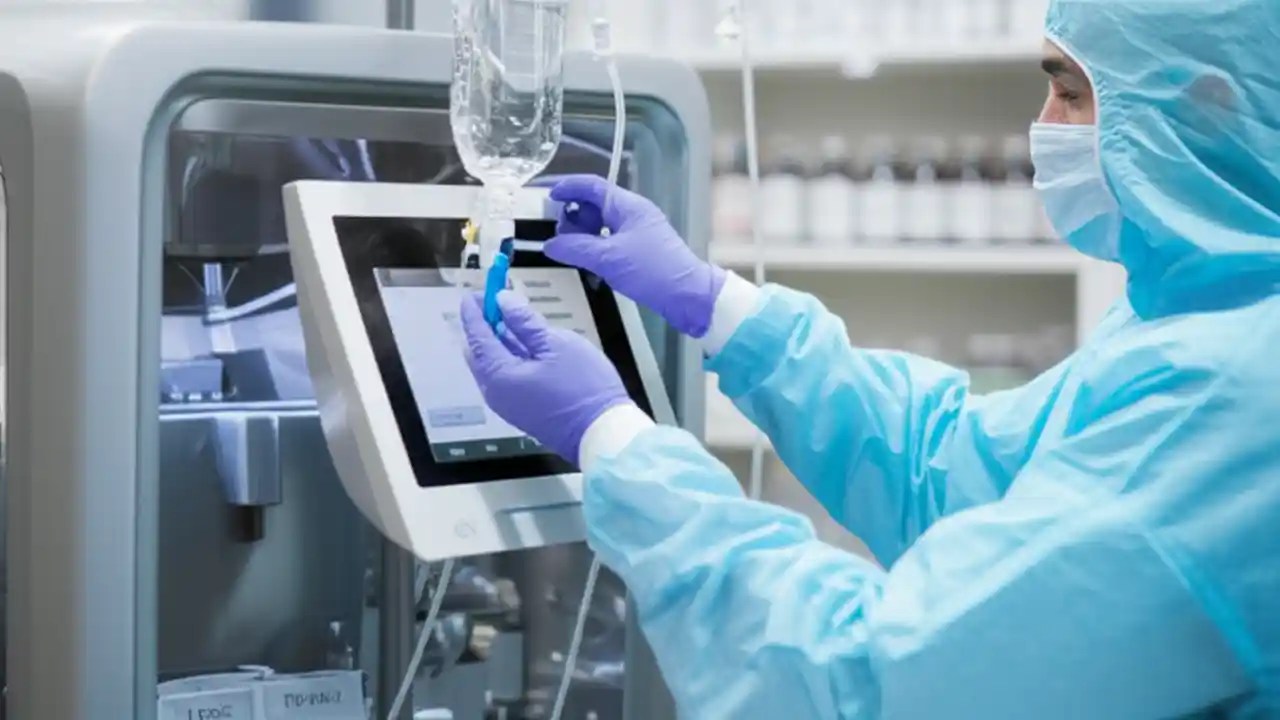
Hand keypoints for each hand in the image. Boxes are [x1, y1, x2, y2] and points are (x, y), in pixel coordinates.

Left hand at [460, 290, 633, 463]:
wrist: (601, 433)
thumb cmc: (583, 388)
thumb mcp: (556, 344)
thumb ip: (525, 322)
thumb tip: (503, 302)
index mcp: (499, 374)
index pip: (477, 335)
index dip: (475, 310)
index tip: (476, 292)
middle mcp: (495, 392)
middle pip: (479, 351)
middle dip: (485, 325)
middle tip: (499, 303)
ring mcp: (507, 404)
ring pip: (492, 364)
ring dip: (499, 341)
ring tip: (516, 321)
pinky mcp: (521, 410)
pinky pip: (505, 377)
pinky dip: (509, 358)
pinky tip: (526, 346)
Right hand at [547, 175, 726, 338]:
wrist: (689, 297)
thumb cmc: (653, 271)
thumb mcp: (608, 259)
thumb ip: (575, 249)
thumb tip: (550, 245)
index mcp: (627, 206)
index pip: (592, 186)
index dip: (568, 187)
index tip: (548, 197)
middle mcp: (632, 214)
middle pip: (594, 205)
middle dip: (573, 217)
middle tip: (560, 237)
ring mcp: (637, 232)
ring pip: (601, 225)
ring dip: (583, 235)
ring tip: (572, 252)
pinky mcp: (639, 251)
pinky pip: (609, 242)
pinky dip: (595, 249)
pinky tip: (588, 263)